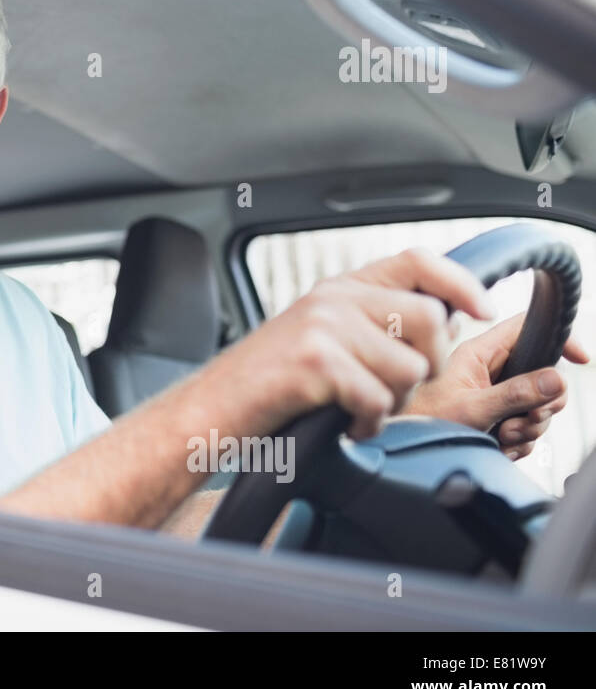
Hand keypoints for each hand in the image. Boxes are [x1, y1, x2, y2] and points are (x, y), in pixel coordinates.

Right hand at [203, 248, 494, 440]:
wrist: (206, 412)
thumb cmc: (264, 387)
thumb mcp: (317, 339)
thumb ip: (367, 323)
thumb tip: (441, 323)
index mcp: (336, 289)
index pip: (416, 262)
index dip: (459, 283)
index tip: (482, 310)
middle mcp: (331, 299)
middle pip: (429, 318)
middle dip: (428, 365)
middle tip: (395, 392)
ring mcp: (322, 328)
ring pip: (409, 366)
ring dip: (394, 403)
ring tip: (358, 413)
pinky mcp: (314, 363)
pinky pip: (378, 398)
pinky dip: (368, 424)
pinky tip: (343, 427)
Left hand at [405, 312, 588, 458]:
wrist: (399, 448)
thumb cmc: (419, 423)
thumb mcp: (471, 409)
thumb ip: (514, 394)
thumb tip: (558, 379)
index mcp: (480, 353)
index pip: (528, 327)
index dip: (559, 338)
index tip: (582, 359)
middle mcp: (489, 369)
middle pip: (544, 375)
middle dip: (542, 404)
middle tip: (522, 420)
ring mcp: (493, 394)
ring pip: (538, 406)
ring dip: (529, 427)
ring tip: (503, 435)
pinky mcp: (494, 416)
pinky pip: (526, 427)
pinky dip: (519, 442)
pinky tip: (500, 446)